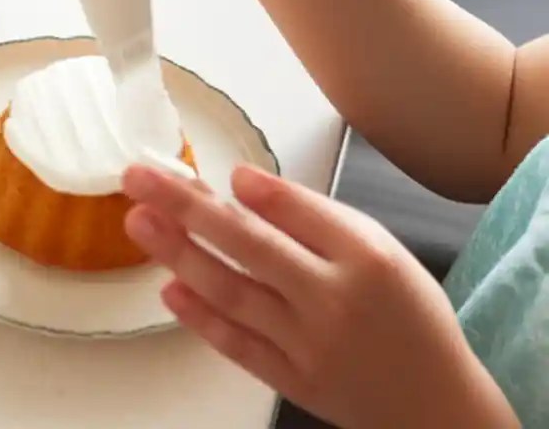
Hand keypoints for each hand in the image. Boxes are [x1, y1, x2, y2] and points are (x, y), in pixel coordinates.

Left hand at [120, 164, 518, 428]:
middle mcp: (335, 299)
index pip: (304, 214)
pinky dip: (201, 318)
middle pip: (252, 246)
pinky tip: (169, 289)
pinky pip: (238, 345)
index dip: (260, 192)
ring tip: (139, 222)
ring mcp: (310, 344)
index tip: (222, 169)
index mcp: (367, 259)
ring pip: (234, 293)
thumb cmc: (404, 315)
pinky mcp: (292, 381)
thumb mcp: (384, 252)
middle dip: (189, 208)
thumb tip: (244, 184)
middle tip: (139, 180)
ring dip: (180, 254)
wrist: (433, 403)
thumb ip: (318, 219)